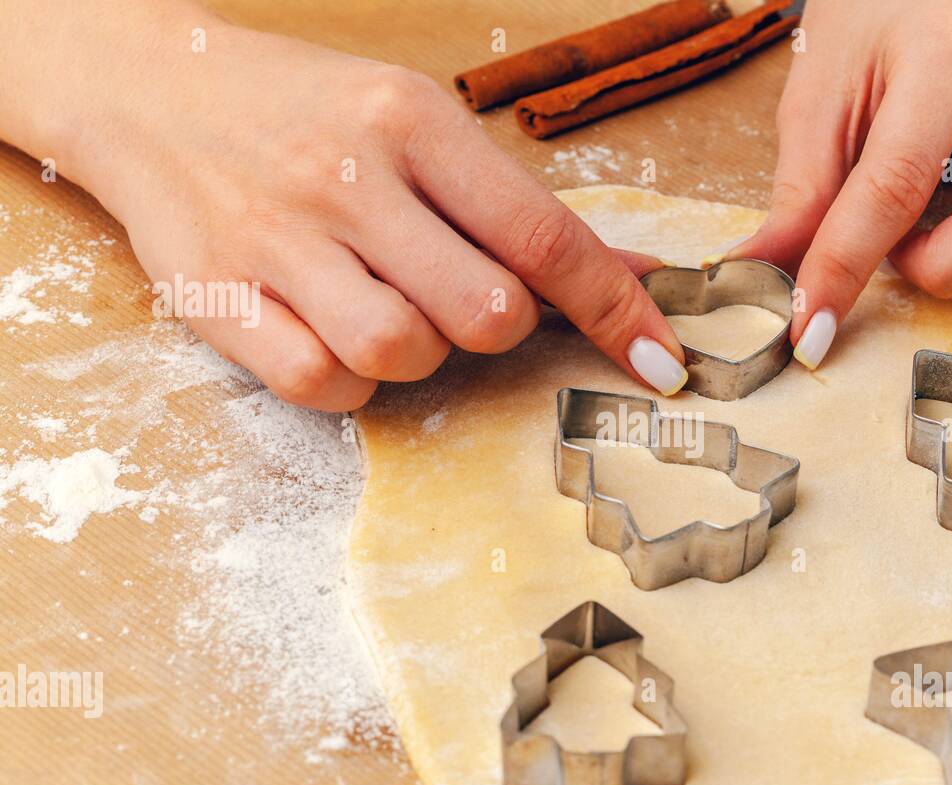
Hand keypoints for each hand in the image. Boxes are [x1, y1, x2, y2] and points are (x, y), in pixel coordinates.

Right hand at [3, 3, 686, 409]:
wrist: (148, 89)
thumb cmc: (305, 113)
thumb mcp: (411, 121)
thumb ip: (511, 203)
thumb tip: (631, 275)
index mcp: (409, 122)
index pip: (544, 236)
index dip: (616, 310)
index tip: (662, 361)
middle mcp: (347, 180)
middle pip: (485, 315)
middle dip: (495, 327)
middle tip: (458, 295)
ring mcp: (276, 242)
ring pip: (405, 356)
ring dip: (418, 353)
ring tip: (383, 304)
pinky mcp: (216, 299)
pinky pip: (324, 386)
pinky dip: (348, 381)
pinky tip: (332, 330)